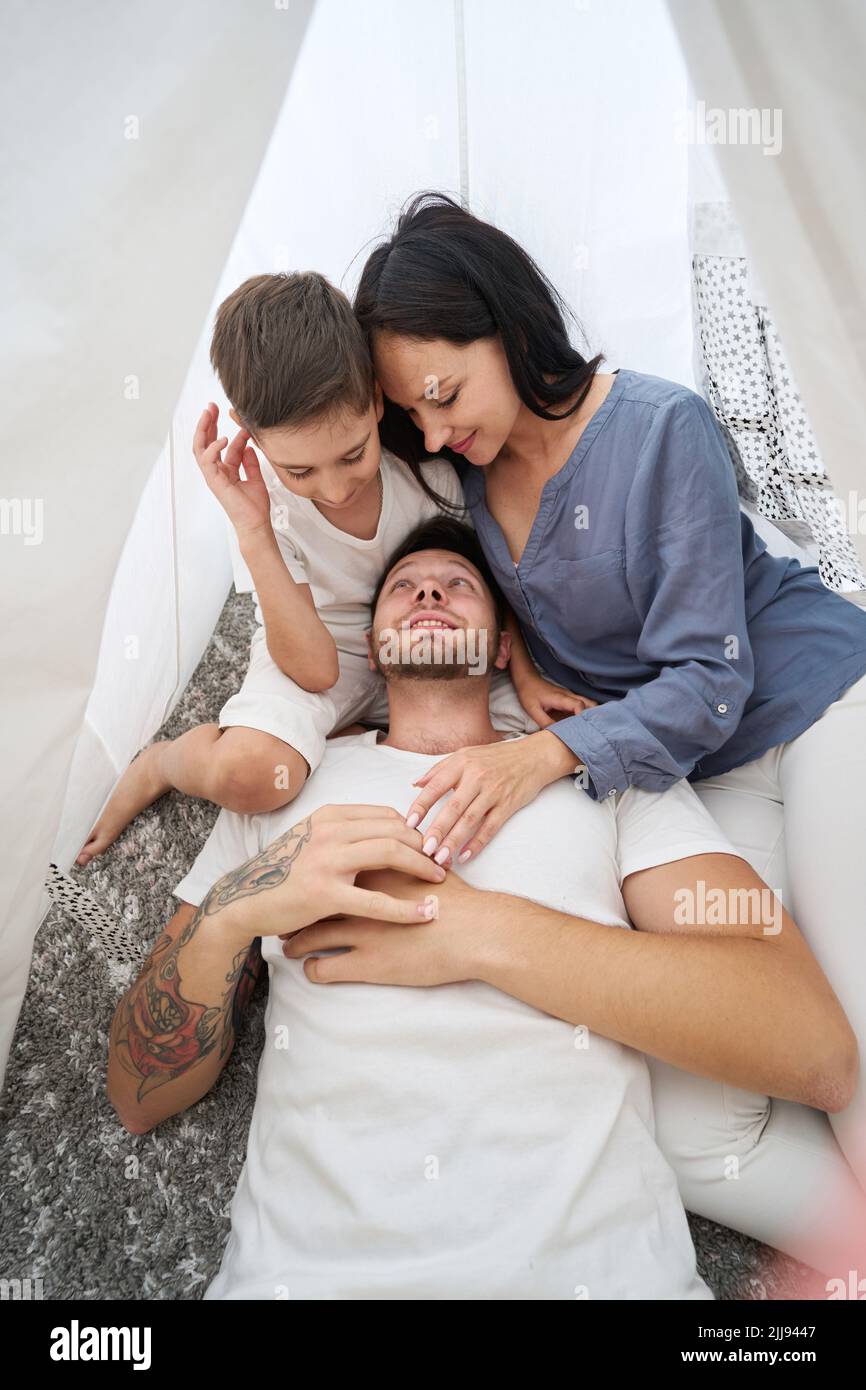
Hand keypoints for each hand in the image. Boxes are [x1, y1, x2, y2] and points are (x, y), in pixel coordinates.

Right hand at [193, 402, 272, 540]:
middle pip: (206, 442)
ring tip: (209, 413)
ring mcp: (213, 476)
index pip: (220, 445)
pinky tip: (223, 438)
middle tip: (211, 406)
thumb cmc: (255, 507)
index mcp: (225, 470)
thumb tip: (247, 446)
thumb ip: (250, 462)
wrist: (256, 524)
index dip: (224, 428)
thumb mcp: (255, 478)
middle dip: (207, 423)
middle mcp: (217, 471)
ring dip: (204, 429)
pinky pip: (207, 461)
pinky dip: (214, 448)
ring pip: (200, 448)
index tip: (230, 413)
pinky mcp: (214, 482)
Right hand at [211, 804, 446, 944]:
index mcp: (330, 816)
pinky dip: (407, 908)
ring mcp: (326, 861)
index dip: (415, 830)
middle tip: (444, 862)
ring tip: (439, 880)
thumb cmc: (285, 872)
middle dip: (426, 845)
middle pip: (395, 829)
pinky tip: (427, 913)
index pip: (387, 815)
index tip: (431, 845)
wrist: (246, 900)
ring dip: (422, 866)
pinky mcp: (324, 893)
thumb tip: (392, 832)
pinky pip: (377, 900)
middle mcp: (329, 831)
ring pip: (391, 853)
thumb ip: (346, 833)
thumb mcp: (313, 840)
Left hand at [279, 866, 484, 985]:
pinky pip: (325, 968)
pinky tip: (311, 969)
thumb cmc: (461, 903)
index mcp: (372, 872)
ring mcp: (359, 931)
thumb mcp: (428, 872)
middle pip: (313, 900)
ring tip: (288, 944)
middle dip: (295, 907)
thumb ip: (407, 863)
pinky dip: (313, 969)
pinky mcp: (366, 963)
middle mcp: (359, 898)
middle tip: (286, 912)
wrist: (475, 932)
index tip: (302, 883)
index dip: (313, 877)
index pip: (330, 869)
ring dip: (296, 940)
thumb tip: (404, 855)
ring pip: (311, 936)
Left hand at [403, 730, 581, 865]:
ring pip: (470, 820)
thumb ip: (439, 769)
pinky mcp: (508, 804)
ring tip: (441, 858)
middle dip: (438, 830)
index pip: (436, 786)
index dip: (421, 806)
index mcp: (462, 764)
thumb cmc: (496, 757)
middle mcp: (477, 777)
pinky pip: (491, 827)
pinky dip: (478, 842)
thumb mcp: (466, 754)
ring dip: (454, 841)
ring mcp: (494, 792)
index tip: (408, 824)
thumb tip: (415, 784)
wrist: (534, 756)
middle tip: (424, 849)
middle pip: (453, 807)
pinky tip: (465, 855)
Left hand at [515, 673, 597, 727]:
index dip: (583, 717)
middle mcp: (569, 696)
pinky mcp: (569, 698)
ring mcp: (570, 696)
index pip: (579, 705)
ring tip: (589, 728)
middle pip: (590, 703)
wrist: (527, 680)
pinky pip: (582, 705)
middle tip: (591, 730)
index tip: (583, 728)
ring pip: (588, 703)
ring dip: (591, 714)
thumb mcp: (532, 710)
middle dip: (594, 716)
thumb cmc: (529, 693)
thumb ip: (544, 722)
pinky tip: (582, 723)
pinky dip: (586, 713)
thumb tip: (555, 734)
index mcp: (561, 698)